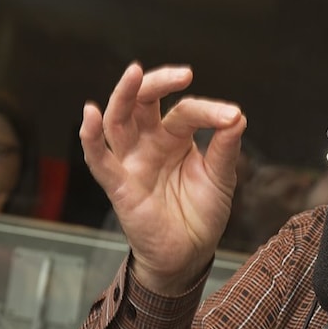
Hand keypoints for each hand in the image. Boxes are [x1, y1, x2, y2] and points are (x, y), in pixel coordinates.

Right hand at [80, 63, 246, 293]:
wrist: (190, 254)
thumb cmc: (201, 214)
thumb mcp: (220, 179)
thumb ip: (226, 149)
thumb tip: (237, 116)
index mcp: (175, 138)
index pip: (185, 112)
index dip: (208, 110)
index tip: (232, 116)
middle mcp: (149, 144)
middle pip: (142, 102)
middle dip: (157, 82)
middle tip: (182, 74)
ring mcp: (132, 162)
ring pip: (117, 120)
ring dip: (122, 95)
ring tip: (134, 74)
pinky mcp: (119, 185)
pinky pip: (99, 160)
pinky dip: (90, 138)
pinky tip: (90, 115)